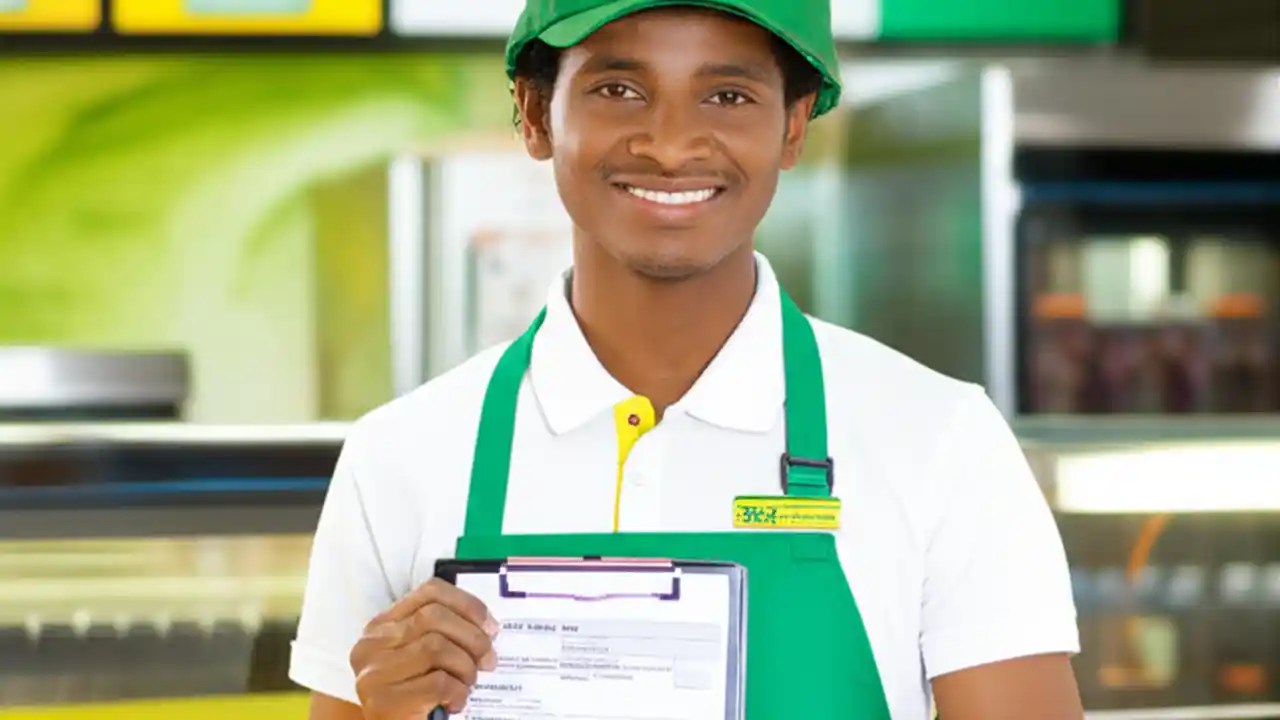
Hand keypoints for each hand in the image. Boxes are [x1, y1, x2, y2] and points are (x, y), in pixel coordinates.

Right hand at [350, 578, 499, 717]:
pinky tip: (454, 702)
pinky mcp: (385, 701)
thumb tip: (487, 628)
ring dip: (465, 668)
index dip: (467, 604)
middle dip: (472, 638)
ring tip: (466, 684)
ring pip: (437, 647)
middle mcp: (372, 644)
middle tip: (488, 659)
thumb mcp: (421, 655)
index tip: (489, 625)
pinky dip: (457, 692)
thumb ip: (441, 633)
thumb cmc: (412, 693)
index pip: (430, 592)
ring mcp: (375, 672)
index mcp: (382, 625)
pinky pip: (438, 683)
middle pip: (435, 617)